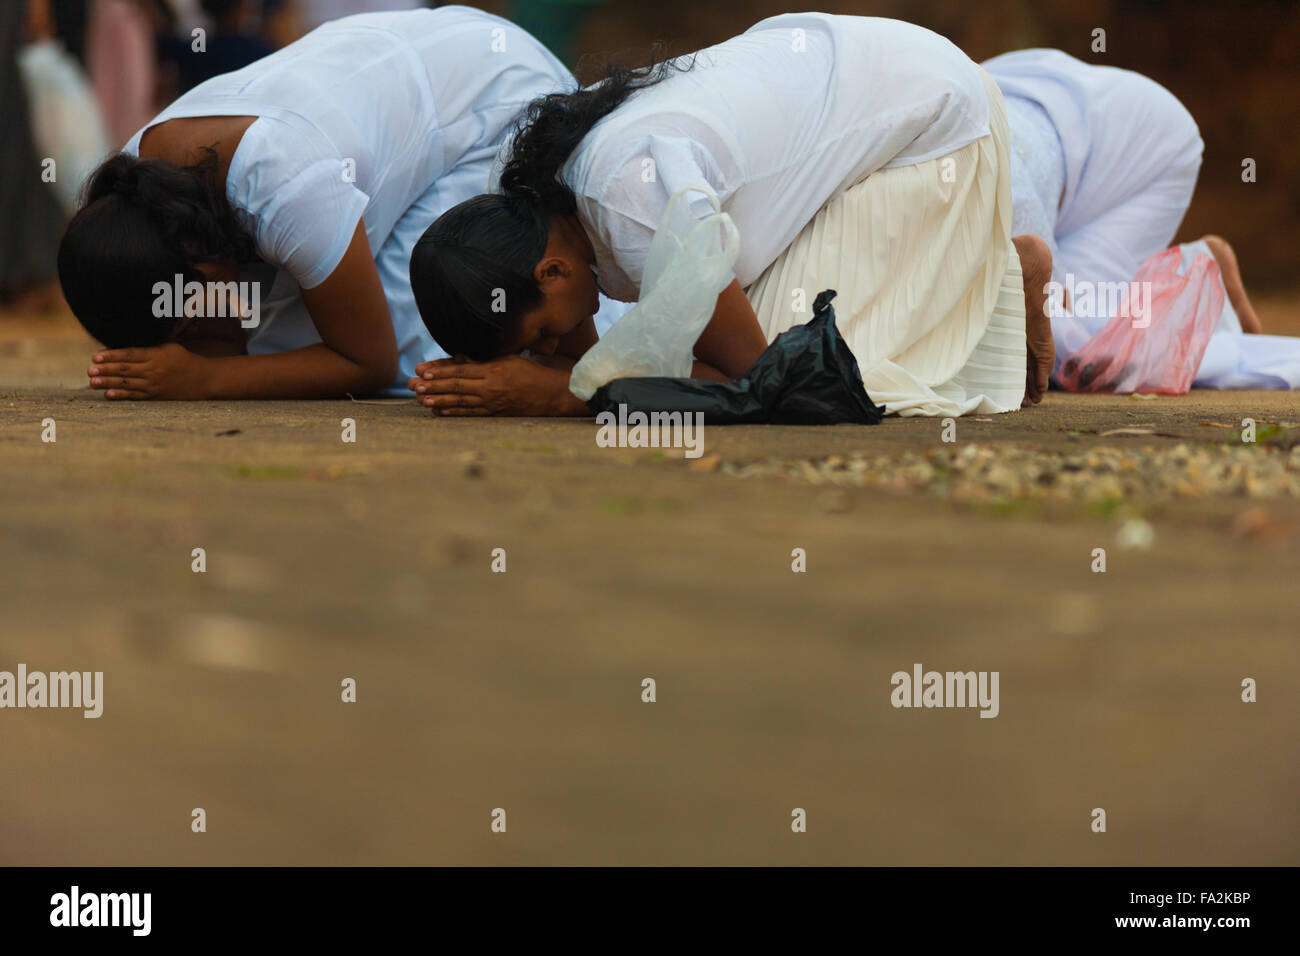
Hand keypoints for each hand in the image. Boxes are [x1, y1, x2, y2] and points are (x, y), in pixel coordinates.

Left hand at [88, 343, 211, 399]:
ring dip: (107, 383)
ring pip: (126, 383)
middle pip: (125, 370)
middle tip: (89, 370)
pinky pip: (135, 396)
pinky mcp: (155, 395)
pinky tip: (107, 395)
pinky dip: (121, 395)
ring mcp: (154, 384)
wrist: (204, 379)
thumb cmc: (185, 359)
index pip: (129, 354)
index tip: (95, 356)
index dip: (111, 355)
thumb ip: (149, 347)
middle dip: (105, 370)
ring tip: (92, 381)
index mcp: (156, 355)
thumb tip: (127, 345)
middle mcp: (153, 370)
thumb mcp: (170, 347)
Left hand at [407, 355, 582, 415]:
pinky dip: (454, 413)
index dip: (440, 370)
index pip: (461, 369)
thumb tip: (460, 358)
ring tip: (421, 400)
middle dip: (433, 386)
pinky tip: (440, 412)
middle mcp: (491, 386)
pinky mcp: (495, 414)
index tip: (422, 370)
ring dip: (439, 400)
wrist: (552, 395)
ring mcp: (493, 402)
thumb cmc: (531, 373)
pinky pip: (471, 414)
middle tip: (413, 386)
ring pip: (461, 401)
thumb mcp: (509, 359)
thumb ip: (485, 359)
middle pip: (457, 385)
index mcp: (493, 369)